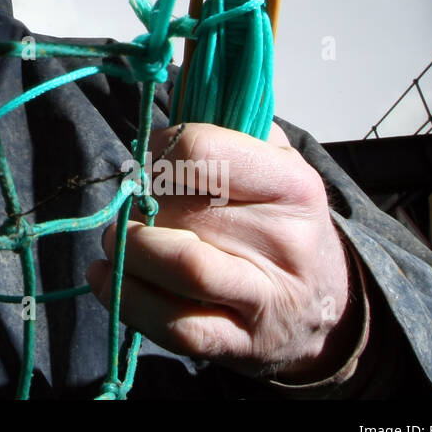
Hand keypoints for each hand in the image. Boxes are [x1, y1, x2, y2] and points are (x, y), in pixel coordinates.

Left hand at [86, 121, 360, 381]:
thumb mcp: (273, 164)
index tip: (148, 160)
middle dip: (137, 202)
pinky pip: (173, 325)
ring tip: (116, 238)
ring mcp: (262, 299)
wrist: (327, 307)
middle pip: (181, 208)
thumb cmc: (281, 223)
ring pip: (180, 267)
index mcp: (291, 185)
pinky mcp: (238, 344)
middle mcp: (282, 241)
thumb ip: (227, 127)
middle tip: (129, 202)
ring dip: (129, 249)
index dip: (157, 150)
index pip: (202, 151)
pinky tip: (105, 276)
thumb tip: (173, 86)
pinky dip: (125, 298)